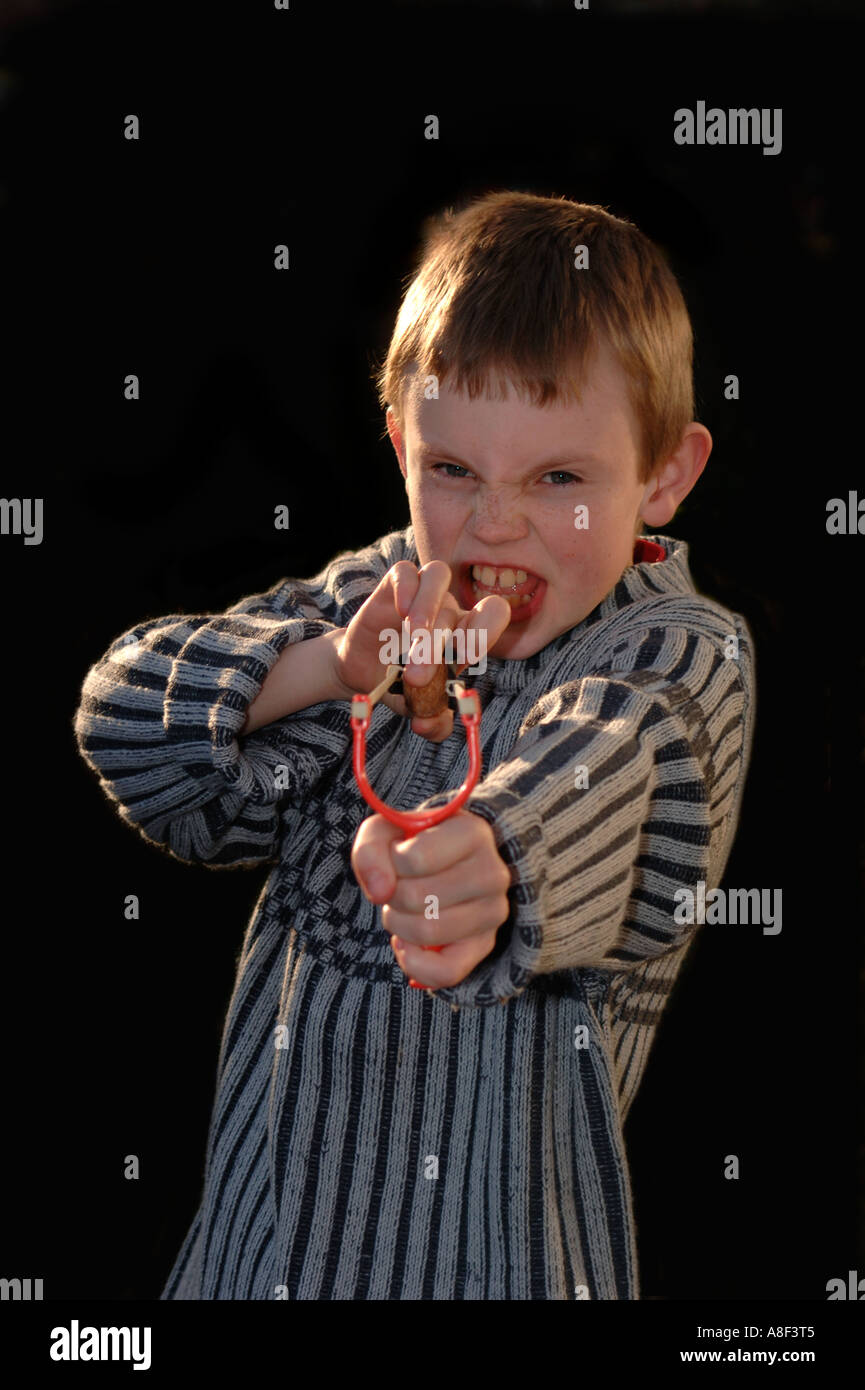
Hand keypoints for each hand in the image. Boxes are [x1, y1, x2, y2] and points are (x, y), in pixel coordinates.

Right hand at [332, 560, 510, 742]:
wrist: (362, 673)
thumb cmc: (401, 686)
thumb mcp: (418, 710)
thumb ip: (432, 724)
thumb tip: (429, 726)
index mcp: (464, 635)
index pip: (493, 614)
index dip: (485, 632)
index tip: (463, 661)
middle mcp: (447, 609)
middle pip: (454, 612)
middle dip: (436, 646)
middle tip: (415, 676)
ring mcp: (421, 594)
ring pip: (437, 576)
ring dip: (428, 607)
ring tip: (412, 634)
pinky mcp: (392, 587)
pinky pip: (405, 571)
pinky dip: (405, 586)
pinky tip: (398, 609)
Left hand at [351, 808, 511, 988]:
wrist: (446, 863)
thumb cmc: (412, 845)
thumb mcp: (384, 833)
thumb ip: (370, 850)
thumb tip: (380, 891)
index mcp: (472, 833)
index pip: (415, 858)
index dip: (391, 862)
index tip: (398, 856)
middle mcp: (492, 872)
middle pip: (417, 898)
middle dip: (392, 896)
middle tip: (397, 886)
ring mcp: (493, 911)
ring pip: (427, 932)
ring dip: (398, 924)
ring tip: (403, 910)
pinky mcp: (486, 945)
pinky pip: (445, 972)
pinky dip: (414, 963)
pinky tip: (406, 944)